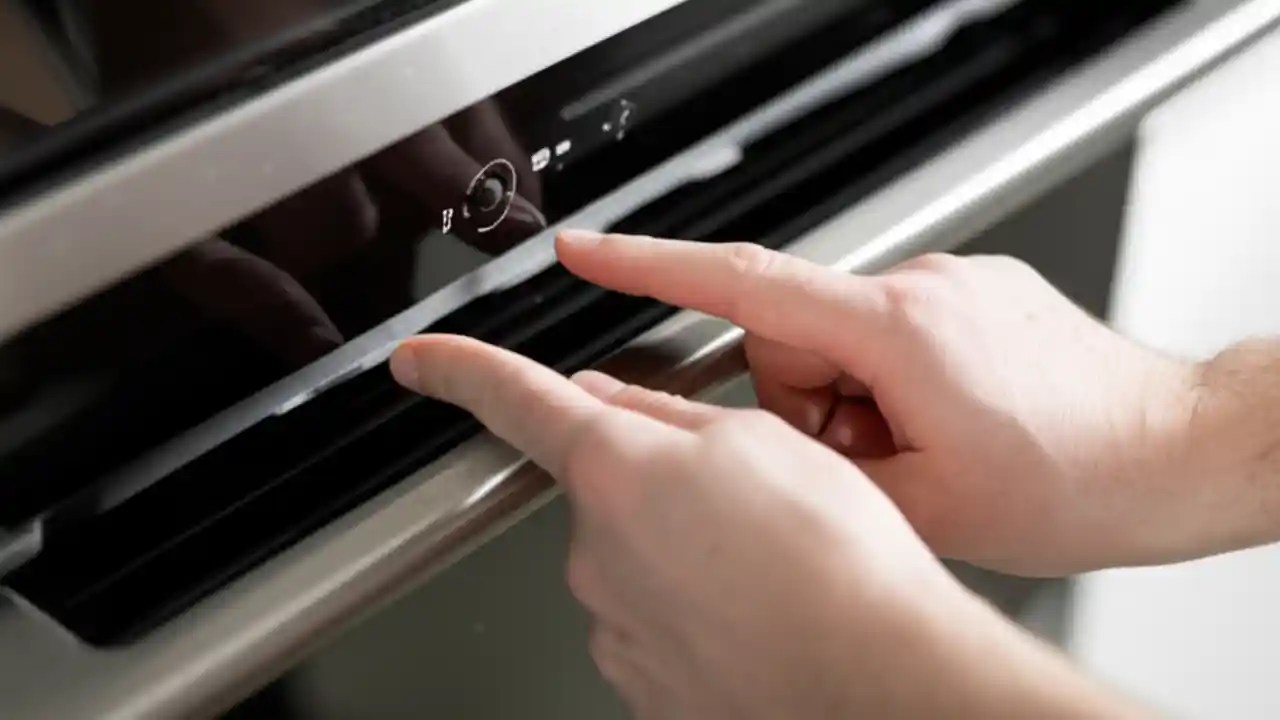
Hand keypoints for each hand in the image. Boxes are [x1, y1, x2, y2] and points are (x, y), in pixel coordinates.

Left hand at [388, 336, 1136, 718]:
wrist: (874, 681)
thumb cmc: (834, 563)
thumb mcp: (759, 440)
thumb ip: (667, 418)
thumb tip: (615, 407)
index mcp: (615, 469)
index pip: (514, 400)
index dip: (460, 369)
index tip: (421, 360)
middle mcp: (595, 552)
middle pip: (604, 489)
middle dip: (655, 483)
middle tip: (743, 500)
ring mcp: (615, 626)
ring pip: (637, 560)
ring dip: (686, 552)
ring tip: (767, 565)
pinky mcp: (644, 683)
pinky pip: (657, 624)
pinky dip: (698, 611)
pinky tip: (756, 612)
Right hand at [555, 231, 1205, 576]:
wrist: (1176, 452)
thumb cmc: (1078, 479)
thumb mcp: (924, 504)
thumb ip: (818, 470)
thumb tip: (758, 454)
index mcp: (895, 330)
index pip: (744, 283)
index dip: (650, 266)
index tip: (588, 253)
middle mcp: (920, 289)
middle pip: (791, 336)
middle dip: (805, 403)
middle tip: (870, 458)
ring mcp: (951, 287)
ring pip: (840, 342)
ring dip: (854, 402)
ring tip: (922, 449)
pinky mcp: (973, 297)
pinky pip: (890, 334)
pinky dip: (892, 385)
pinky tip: (950, 426)